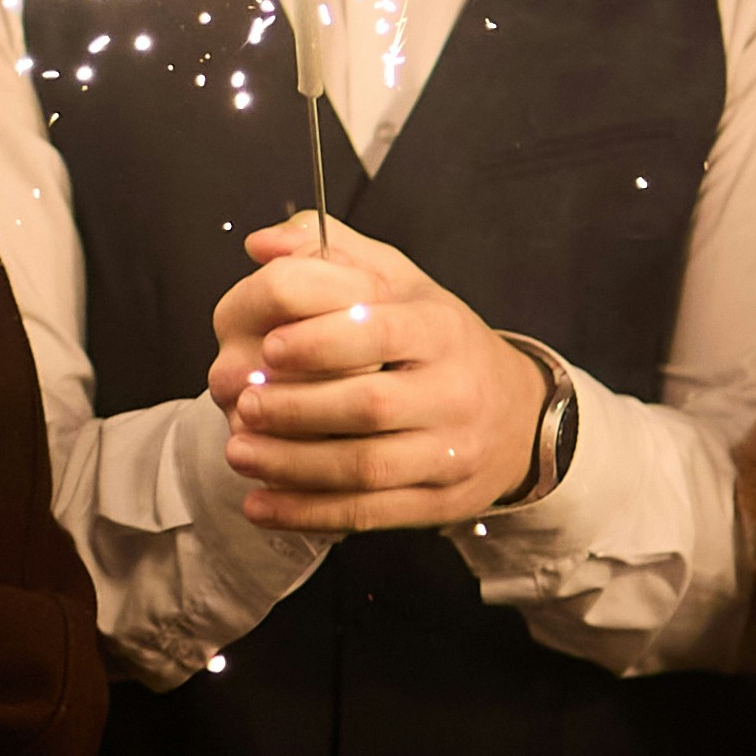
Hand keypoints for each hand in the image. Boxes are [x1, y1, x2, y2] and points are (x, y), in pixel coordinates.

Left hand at [203, 216, 546, 530]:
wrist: (516, 415)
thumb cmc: (437, 341)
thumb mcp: (400, 282)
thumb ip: (330, 251)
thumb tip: (261, 242)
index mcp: (442, 329)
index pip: (381, 332)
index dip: (320, 341)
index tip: (269, 347)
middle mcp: (454, 393)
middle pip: (370, 406)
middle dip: (297, 408)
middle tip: (242, 404)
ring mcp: (450, 454)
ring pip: (366, 468)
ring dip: (292, 465)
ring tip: (238, 451)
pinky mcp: (436, 503)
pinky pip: (367, 512)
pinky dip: (307, 512)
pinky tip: (260, 504)